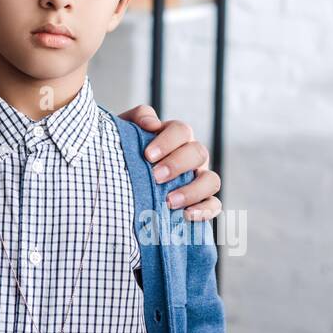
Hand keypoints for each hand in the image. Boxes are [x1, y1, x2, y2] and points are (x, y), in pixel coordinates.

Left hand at [118, 105, 220, 221]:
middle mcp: (191, 156)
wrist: (118, 180)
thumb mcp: (125, 131)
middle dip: (177, 165)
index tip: (147, 155)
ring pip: (212, 180)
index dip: (167, 142)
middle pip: (198, 153)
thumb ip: (139, 117)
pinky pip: (214, 205)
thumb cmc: (124, 152)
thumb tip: (152, 124)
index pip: (181, 131)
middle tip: (155, 177)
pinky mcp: (202, 201)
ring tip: (169, 201)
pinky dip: (204, 210)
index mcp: (175, 137)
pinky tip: (186, 215)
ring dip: (193, 190)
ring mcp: (200, 178)